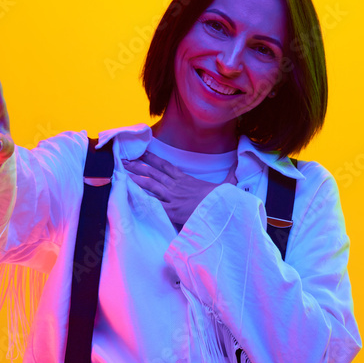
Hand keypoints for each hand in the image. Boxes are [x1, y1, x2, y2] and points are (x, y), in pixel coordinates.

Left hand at [122, 151, 237, 225]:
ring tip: (124, 173)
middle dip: (138, 166)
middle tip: (124, 160)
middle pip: (153, 173)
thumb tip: (239, 163)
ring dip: (136, 179)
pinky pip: (153, 204)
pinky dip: (141, 199)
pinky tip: (131, 195)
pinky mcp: (171, 210)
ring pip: (150, 185)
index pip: (166, 165)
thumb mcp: (227, 185)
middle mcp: (176, 186)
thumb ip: (230, 175)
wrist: (222, 211)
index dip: (153, 158)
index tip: (142, 151)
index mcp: (186, 179)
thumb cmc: (222, 200)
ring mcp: (172, 197)